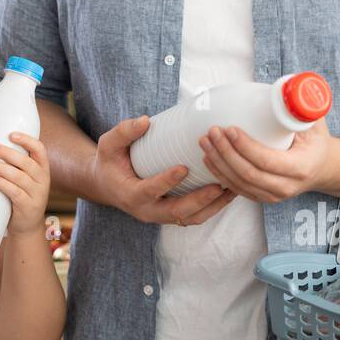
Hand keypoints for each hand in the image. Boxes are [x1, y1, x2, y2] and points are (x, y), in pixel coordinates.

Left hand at [0, 132, 50, 236]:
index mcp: (43, 169)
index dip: (27, 140)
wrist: (28, 225)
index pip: (40, 150)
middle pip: (27, 163)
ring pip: (20, 177)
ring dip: (1, 168)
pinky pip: (15, 193)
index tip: (11, 135)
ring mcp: (37, 194)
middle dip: (8, 153)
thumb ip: (14, 165)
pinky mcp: (28, 207)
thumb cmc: (21, 196)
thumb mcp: (24, 179)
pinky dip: (3, 184)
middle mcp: (43, 180)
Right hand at [93, 114, 236, 226]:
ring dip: (213, 206)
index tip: (184, 167)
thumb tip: (145, 121)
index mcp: (131, 195)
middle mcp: (147, 211)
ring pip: (190, 218)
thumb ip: (124, 132)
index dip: (166, 182)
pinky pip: (195, 216)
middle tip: (218, 184)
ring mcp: (161, 216)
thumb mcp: (108, 144)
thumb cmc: (109, 162)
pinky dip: (213, 207)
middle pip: (177, 212)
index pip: (150, 191)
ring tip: (232, 189)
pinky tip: (228, 191)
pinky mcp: (172, 215)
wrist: (107, 185)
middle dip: (200, 200)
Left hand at [199, 118, 335, 203]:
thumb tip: (288, 87)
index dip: (245, 146)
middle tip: (213, 132)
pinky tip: (209, 158)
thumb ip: (302, 107)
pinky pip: (237, 189)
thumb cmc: (316, 141)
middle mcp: (287, 186)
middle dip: (226, 152)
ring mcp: (274, 196)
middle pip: (248, 174)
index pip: (267, 161)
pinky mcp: (262, 197)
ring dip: (218, 163)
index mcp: (301, 167)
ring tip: (205, 142)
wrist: (323, 167)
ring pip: (239, 184)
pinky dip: (220, 174)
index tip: (230, 129)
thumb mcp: (315, 123)